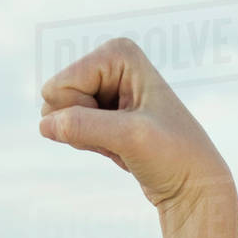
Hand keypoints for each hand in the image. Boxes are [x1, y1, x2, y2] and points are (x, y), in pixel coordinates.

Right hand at [39, 38, 229, 211]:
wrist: (193, 185)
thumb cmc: (173, 155)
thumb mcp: (130, 138)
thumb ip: (83, 127)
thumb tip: (43, 125)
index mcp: (118, 52)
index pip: (61, 85)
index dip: (87, 113)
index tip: (127, 122)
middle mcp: (110, 63)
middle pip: (56, 97)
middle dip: (84, 125)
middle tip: (124, 135)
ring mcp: (104, 89)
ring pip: (60, 116)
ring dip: (88, 138)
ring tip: (124, 142)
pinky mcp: (102, 115)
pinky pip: (70, 129)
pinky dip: (91, 145)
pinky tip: (119, 148)